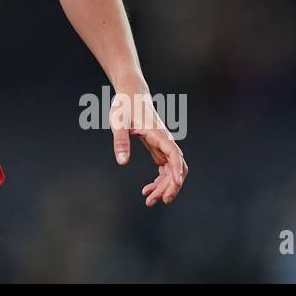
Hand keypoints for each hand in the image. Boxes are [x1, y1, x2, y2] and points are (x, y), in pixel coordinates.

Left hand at [109, 90, 188, 206]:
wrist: (131, 95)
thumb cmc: (124, 106)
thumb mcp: (118, 123)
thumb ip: (120, 141)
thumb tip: (122, 162)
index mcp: (158, 133)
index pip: (174, 154)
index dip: (176, 170)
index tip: (174, 185)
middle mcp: (165, 140)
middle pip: (176, 167)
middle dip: (169, 186)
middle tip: (153, 201)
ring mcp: (163, 145)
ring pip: (171, 170)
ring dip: (164, 186)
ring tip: (149, 200)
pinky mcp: (159, 148)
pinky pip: (165, 168)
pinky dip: (160, 181)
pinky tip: (147, 189)